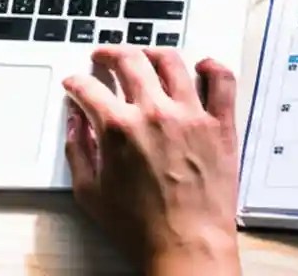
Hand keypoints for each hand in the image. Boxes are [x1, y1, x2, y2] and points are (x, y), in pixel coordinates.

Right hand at [63, 47, 239, 274]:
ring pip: (172, 62)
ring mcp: (191, 114)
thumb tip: (75, 120)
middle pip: (129, 61)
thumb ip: (78, 150)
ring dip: (153, 52)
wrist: (187, 245)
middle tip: (104, 56)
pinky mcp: (220, 124)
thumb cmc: (139, 227)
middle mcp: (155, 112)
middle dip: (110, 53)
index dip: (75, 83)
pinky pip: (222, 81)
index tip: (74, 84)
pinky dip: (212, 67)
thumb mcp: (90, 192)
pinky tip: (202, 66)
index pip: (89, 88)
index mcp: (118, 128)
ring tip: (146, 55)